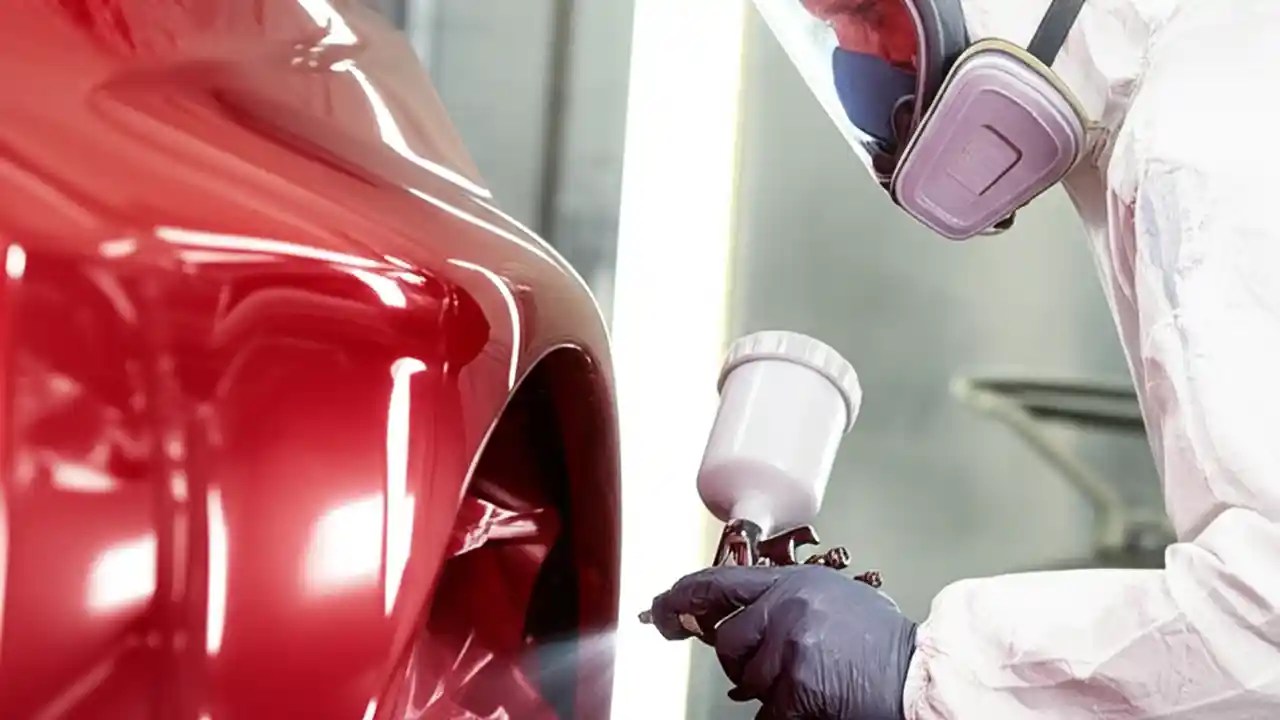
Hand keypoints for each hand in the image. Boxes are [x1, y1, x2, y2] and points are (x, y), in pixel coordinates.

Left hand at [648, 565, 916, 718]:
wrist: (920, 673)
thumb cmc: (883, 642)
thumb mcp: (831, 599)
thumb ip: (785, 601)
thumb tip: (738, 619)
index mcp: (794, 582)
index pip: (720, 583)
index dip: (682, 597)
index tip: (661, 607)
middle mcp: (787, 608)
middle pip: (728, 642)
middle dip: (747, 660)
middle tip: (787, 667)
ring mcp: (789, 649)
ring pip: (745, 679)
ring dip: (772, 689)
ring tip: (816, 679)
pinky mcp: (797, 689)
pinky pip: (765, 712)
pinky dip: (783, 714)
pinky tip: (812, 703)